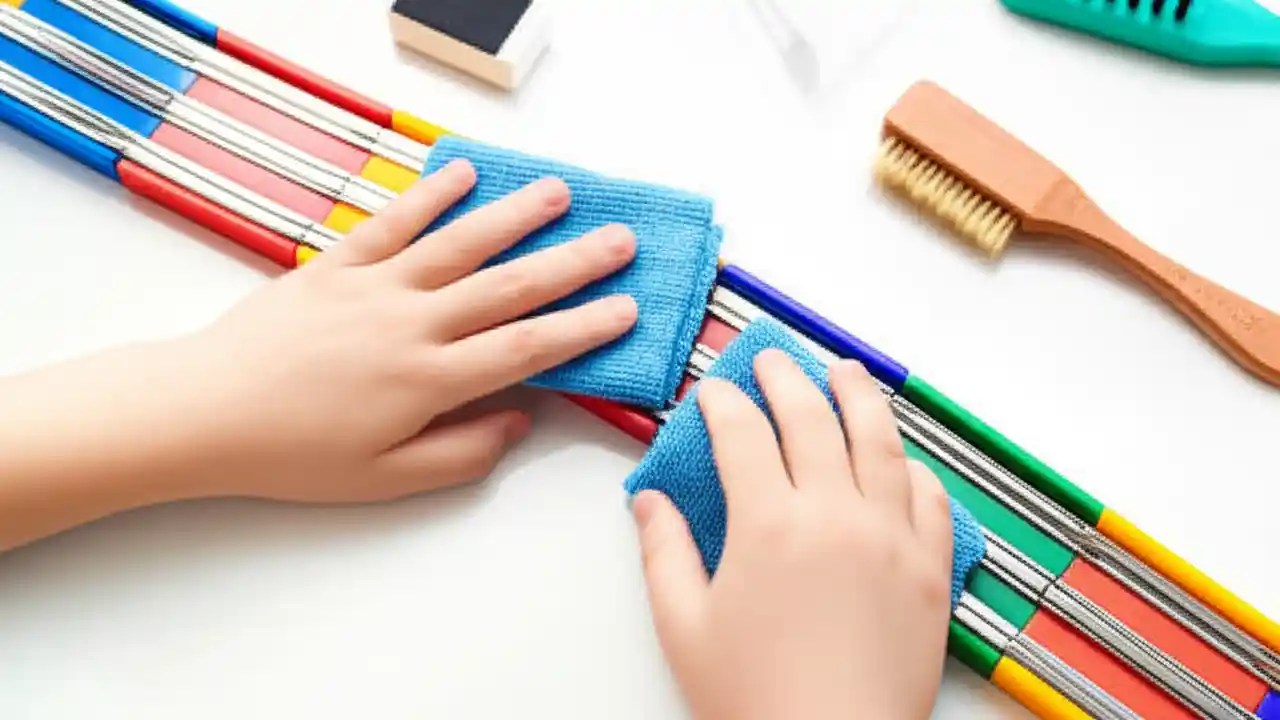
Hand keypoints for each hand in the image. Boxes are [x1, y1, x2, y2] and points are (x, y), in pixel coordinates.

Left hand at [185, 159, 637, 502]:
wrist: (206, 412)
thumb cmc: (295, 455)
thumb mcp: (385, 479)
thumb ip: (461, 453)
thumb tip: (520, 419)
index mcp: (429, 380)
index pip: (525, 347)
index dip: (582, 327)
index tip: (626, 308)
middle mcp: (412, 323)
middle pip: (507, 286)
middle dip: (571, 262)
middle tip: (620, 240)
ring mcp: (374, 286)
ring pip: (459, 243)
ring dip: (514, 215)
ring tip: (559, 192)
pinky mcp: (336, 265)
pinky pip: (393, 222)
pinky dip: (430, 195)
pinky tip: (464, 175)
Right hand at [632, 351, 953, 719]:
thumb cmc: (757, 701)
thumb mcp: (684, 627)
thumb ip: (664, 553)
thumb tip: (650, 504)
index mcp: (770, 525)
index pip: (743, 434)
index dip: (723, 402)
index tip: (712, 392)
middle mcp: (837, 516)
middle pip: (812, 419)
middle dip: (786, 378)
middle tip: (771, 359)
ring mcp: (893, 539)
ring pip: (880, 442)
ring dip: (858, 397)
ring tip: (844, 372)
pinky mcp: (931, 572)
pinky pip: (931, 499)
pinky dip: (913, 468)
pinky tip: (900, 459)